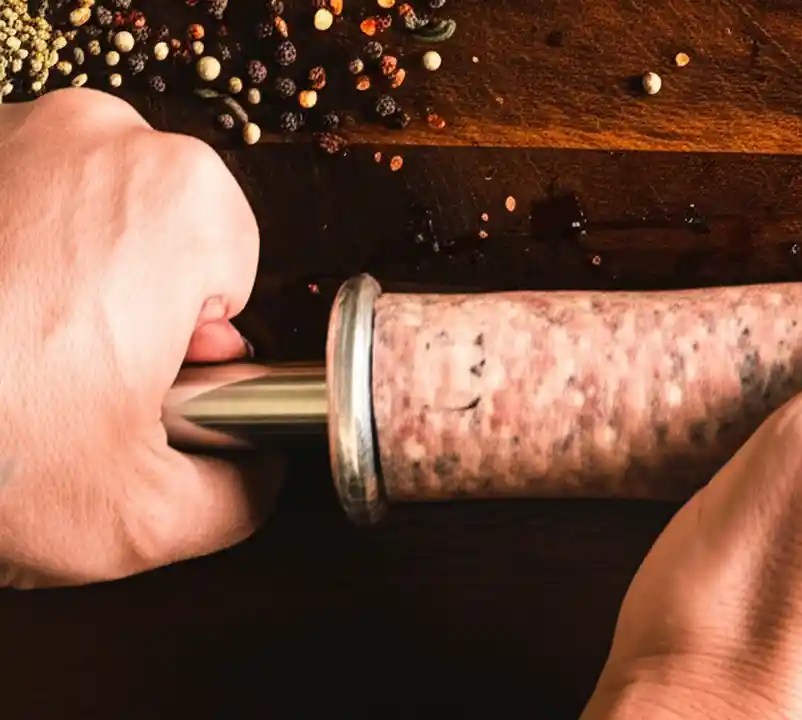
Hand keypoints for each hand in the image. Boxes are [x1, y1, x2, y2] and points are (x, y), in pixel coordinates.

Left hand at [0, 89, 277, 588]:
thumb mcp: (146, 520)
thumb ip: (243, 494)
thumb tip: (250, 468)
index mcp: (178, 199)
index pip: (236, 270)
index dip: (198, 341)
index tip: (148, 378)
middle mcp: (93, 135)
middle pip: (160, 228)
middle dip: (133, 300)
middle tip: (76, 376)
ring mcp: (6, 129)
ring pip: (80, 209)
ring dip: (64, 275)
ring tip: (11, 355)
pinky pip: (7, 202)